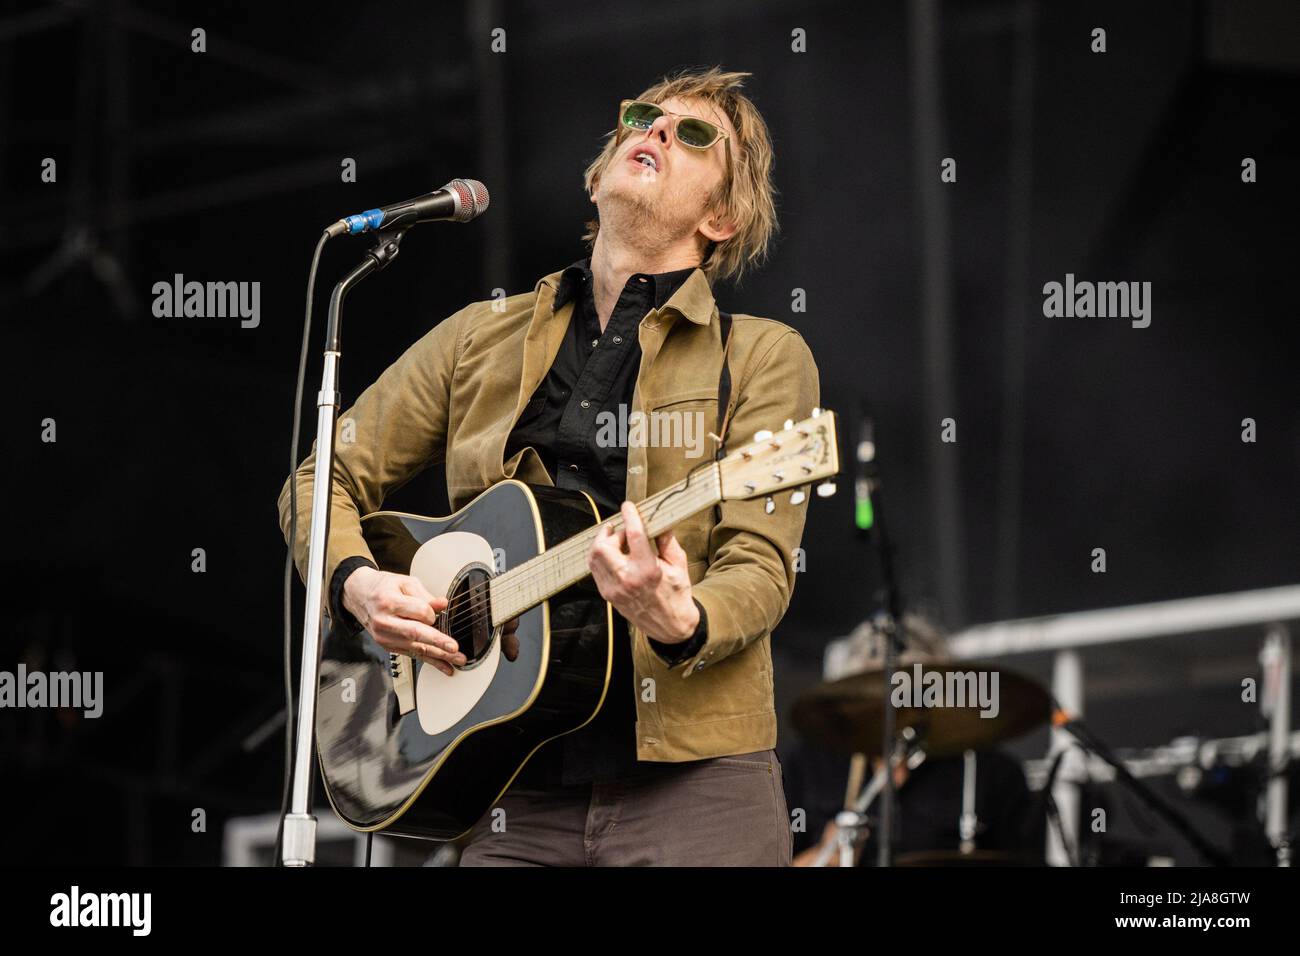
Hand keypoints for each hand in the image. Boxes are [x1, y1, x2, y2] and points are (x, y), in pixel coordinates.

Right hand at [343, 567, 520, 674]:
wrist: (359, 596)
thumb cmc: (383, 588)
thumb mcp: (404, 582)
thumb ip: (424, 595)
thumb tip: (442, 604)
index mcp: (388, 602)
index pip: (418, 611)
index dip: (432, 613)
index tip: (438, 610)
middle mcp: (385, 622)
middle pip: (415, 633)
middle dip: (437, 642)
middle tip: (454, 648)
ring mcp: (385, 637)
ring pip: (417, 647)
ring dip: (439, 655)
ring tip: (457, 659)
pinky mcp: (389, 646)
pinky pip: (414, 655)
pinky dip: (431, 662)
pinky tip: (445, 667)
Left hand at [586, 501, 699, 644]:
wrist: (670, 626)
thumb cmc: (676, 594)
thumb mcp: (679, 565)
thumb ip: (667, 541)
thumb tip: (660, 522)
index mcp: (648, 571)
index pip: (633, 535)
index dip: (629, 516)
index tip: (628, 506)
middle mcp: (627, 580)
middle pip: (603, 546)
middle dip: (611, 533)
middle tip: (622, 531)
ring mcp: (614, 589)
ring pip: (594, 557)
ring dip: (603, 544)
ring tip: (616, 541)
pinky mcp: (608, 595)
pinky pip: (595, 570)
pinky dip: (601, 557)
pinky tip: (613, 555)